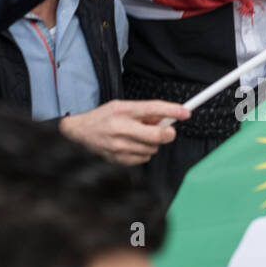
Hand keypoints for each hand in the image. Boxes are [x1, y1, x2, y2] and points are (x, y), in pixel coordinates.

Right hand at [59, 100, 189, 165]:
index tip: (186, 113)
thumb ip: (144, 112)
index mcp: (122, 110)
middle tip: (168, 130)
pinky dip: (143, 153)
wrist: (79, 134)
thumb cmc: (103, 118)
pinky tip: (132, 146)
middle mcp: (121, 128)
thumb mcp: (121, 106)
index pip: (153, 109)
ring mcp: (120, 146)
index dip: (173, 111)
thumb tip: (167, 117)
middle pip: (158, 135)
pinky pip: (144, 158)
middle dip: (168, 133)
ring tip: (139, 136)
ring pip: (153, 149)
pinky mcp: (119, 160)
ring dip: (153, 143)